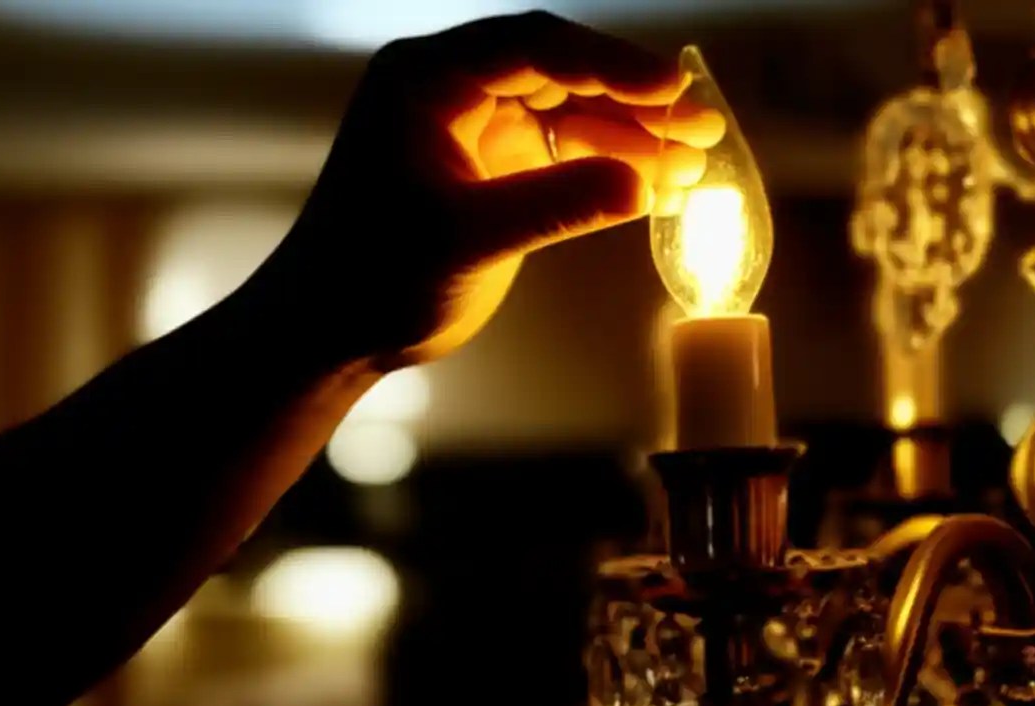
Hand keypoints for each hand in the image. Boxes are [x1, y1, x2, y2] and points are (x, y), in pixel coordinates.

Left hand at [249, 11, 719, 368]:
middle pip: (561, 74)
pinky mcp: (493, 171)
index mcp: (426, 80)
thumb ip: (555, 206)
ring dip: (629, 137)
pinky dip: (606, 170)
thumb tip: (645, 185)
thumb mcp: (467, 239)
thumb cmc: (374, 277)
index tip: (672, 88)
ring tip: (696, 162)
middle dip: (633, 102)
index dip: (608, 63)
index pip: (532, 47)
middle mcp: (451, 91)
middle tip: (702, 124)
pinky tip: (659, 189)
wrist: (333, 329)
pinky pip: (562, 155)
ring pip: (568, 114)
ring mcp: (475, 130)